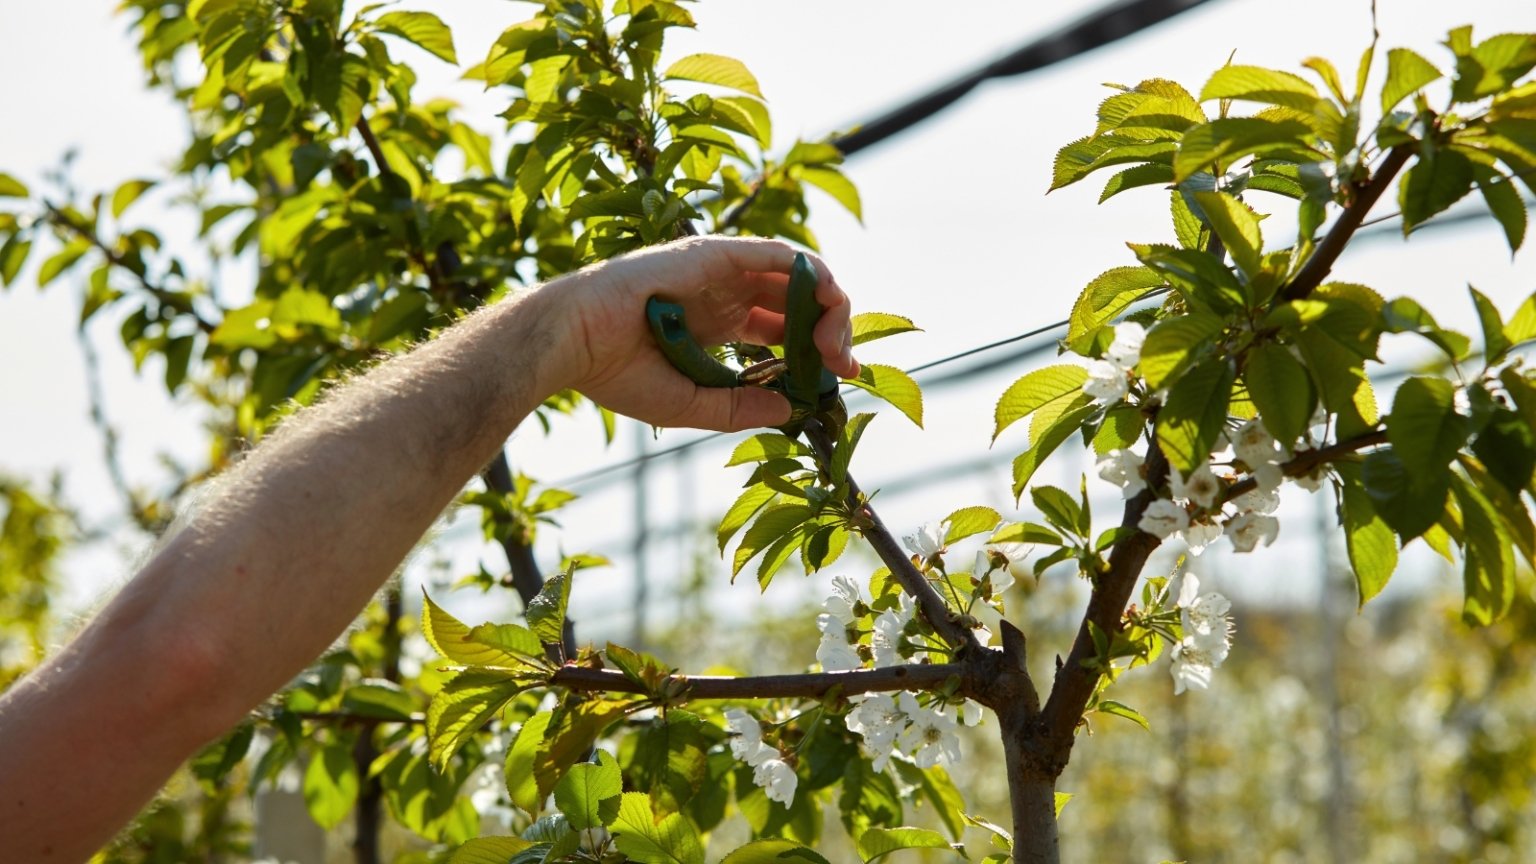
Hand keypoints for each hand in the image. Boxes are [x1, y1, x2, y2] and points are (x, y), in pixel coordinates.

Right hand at [549, 236, 857, 430]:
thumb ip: (741, 404)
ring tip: (835, 345)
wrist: (571, 342)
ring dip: (829, 305)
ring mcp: (720, 270)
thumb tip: (792, 410)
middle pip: (799, 302)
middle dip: (832, 331)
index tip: (838, 380)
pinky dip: (808, 272)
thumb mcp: (691, 402)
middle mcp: (724, 292)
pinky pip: (775, 253)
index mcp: (716, 323)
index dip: (817, 351)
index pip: (783, 329)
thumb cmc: (615, 372)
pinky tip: (825, 304)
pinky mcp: (713, 251)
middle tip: (844, 365)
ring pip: (796, 275)